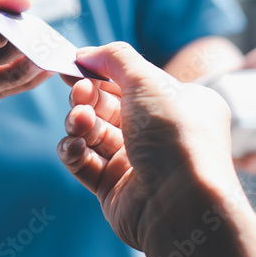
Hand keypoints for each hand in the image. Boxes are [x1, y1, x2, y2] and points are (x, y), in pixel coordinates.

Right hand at [57, 43, 238, 251]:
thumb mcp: (149, 81)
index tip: (73, 66)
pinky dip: (74, 151)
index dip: (101, 72)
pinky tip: (75, 146)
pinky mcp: (114, 189)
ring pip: (93, 134)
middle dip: (87, 98)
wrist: (181, 203)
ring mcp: (136, 163)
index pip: (131, 83)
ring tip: (79, 122)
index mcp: (178, 106)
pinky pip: (84, 163)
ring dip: (78, 123)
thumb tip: (87, 53)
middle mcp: (159, 134)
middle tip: (80, 95)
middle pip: (107, 107)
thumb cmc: (175, 136)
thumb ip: (116, 58)